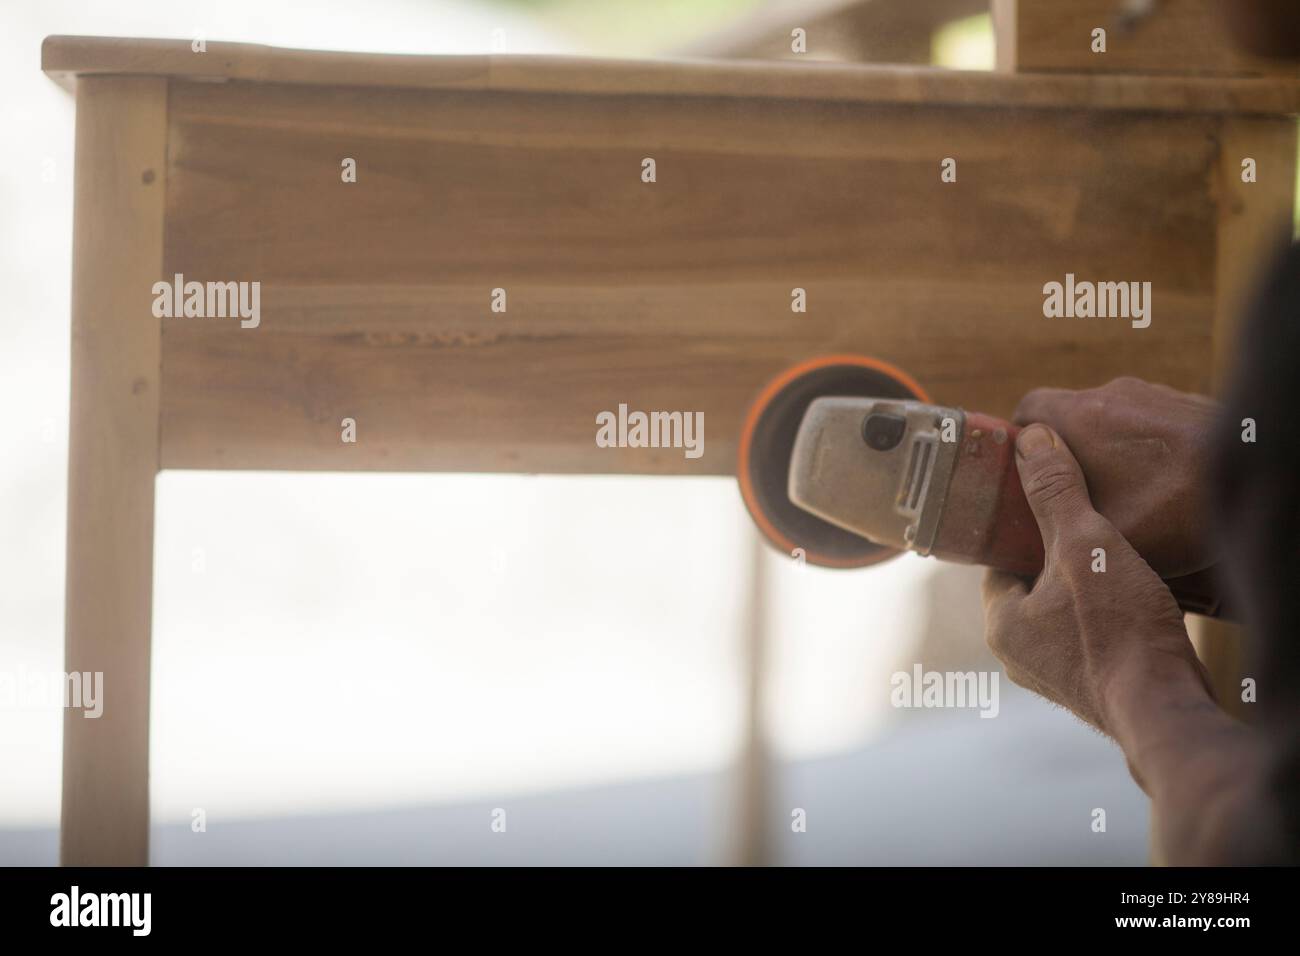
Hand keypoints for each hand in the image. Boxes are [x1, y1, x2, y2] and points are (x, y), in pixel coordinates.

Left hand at [981, 423, 1210, 734]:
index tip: (1049, 503)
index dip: (1023, 527)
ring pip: (1061, 610)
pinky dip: (1104, 613)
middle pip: (1030, 583)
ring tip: (1115, 557)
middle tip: (1089, 525)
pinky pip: (1088, 635)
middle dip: (1057, 555)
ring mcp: (1054, 675)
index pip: (997, 559)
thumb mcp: (1084, 544)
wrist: (1166, 707)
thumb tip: (1030, 439)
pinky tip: (1132, 597)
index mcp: (1000, 623)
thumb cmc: (1119, 631)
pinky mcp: (1092, 687)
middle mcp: (1018, 655)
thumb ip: (1055, 492)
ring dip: (1084, 585)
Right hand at [1013, 377, 1217, 576]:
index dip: (1020, 440)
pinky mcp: (1193, 405)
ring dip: (1112, 454)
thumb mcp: (1098, 534)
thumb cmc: (1176, 511)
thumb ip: (1055, 522)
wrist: (1266, 479)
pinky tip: (1168, 490)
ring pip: (1116, 423)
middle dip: (1069, 457)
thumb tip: (1021, 539)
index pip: (1027, 409)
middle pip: (1072, 419)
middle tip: (1074, 499)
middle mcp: (1114, 394)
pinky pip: (1155, 426)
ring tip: (1129, 500)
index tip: (1025, 475)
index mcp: (1080, 417)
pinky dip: (1151, 452)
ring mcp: (1158, 396)